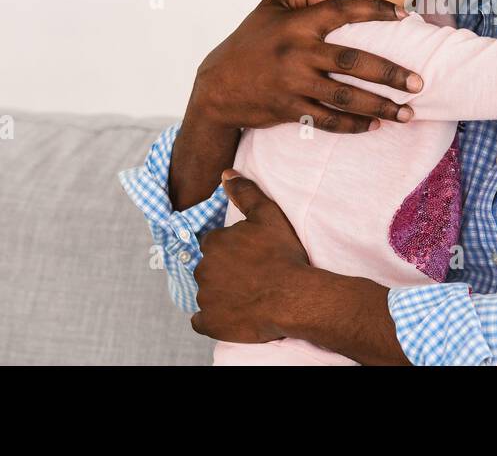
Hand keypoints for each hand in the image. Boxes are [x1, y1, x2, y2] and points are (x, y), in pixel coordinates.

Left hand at [190, 171, 310, 343]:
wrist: (294, 296)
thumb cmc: (283, 255)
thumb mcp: (268, 215)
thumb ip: (245, 192)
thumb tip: (226, 174)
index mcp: (214, 243)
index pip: (215, 244)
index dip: (233, 250)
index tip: (251, 257)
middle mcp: (203, 269)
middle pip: (210, 268)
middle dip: (225, 271)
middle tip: (252, 276)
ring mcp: (205, 298)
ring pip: (207, 293)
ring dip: (221, 294)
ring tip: (248, 296)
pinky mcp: (210, 323)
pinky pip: (202, 321)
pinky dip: (213, 319)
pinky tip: (232, 315)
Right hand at [191, 0, 422, 134]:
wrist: (216, 87)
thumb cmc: (248, 42)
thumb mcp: (269, 8)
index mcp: (297, 24)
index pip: (343, 9)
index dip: (376, 10)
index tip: (406, 16)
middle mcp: (297, 53)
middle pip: (353, 62)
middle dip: (390, 74)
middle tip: (419, 83)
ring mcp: (294, 84)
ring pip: (345, 97)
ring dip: (380, 107)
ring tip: (407, 113)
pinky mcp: (290, 110)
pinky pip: (327, 121)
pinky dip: (353, 126)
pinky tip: (374, 126)